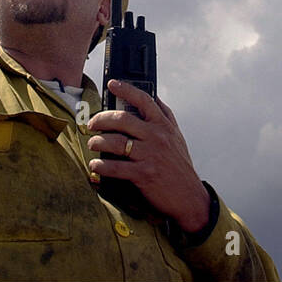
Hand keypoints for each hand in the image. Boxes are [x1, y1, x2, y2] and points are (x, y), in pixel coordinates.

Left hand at [87, 80, 211, 233]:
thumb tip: (155, 98)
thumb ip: (166, 117)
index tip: (112, 84)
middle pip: (123, 119)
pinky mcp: (143, 174)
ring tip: (92, 144)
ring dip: (98, 142)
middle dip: (102, 119)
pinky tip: (95, 165)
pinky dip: (101, 166)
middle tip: (92, 123)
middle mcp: (157, 137)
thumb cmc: (180, 166)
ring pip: (115, 142)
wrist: (190, 197)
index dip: (126, 89)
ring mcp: (150, 155)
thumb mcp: (177, 137)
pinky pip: (116, 167)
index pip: (144, 100)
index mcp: (164, 126)